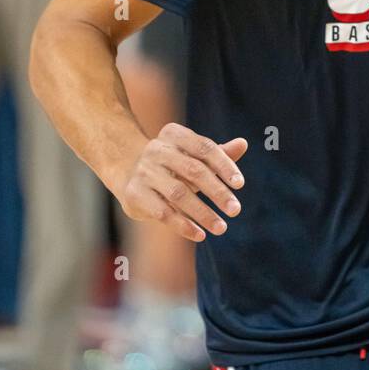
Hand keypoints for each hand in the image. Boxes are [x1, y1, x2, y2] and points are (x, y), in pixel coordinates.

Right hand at [114, 123, 247, 241]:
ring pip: (179, 193)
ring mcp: (144, 172)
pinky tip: (200, 234)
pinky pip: (162, 212)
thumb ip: (218, 154)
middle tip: (236, 210)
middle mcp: (157, 150)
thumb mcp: (192, 156)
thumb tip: (243, 144)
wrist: (125, 169)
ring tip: (221, 227)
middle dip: (217, 192)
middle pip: (194, 170)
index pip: (205, 148)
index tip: (240, 184)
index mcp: (174, 135)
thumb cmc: (171, 163)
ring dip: (203, 213)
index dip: (224, 165)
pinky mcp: (134, 194)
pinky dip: (183, 225)